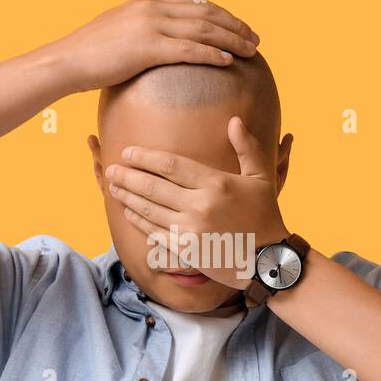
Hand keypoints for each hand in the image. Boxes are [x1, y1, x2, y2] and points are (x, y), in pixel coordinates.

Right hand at [45, 0, 259, 93]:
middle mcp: (151, 7)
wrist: (64, 62)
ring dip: (232, 38)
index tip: (238, 26)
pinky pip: (189, 49)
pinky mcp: (147, 47)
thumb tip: (155, 47)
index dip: (221, 13)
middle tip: (254, 38)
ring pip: (203, 28)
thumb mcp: (117, 35)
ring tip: (251, 50)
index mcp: (146, 1)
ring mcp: (150, 25)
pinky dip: (212, 53)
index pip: (194, 3)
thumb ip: (139, 33)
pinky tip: (228, 61)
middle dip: (234, 24)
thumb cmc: (87, 57)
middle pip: (205, 11)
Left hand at [106, 116, 292, 289]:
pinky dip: (138, 221)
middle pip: (153, 186)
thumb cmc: (266, 215)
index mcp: (216, 184)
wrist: (269, 260)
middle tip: (111, 169)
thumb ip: (246, 147)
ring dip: (127, 197)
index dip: (145, 157)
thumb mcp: (261, 177)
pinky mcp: (186, 251)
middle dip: (127, 176)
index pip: (170, 165)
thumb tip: (234, 120)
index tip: (128, 152)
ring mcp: (190, 230)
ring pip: (149, 210)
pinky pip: (155, 232)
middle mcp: (200, 206)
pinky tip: (128, 211)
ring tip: (113, 187)